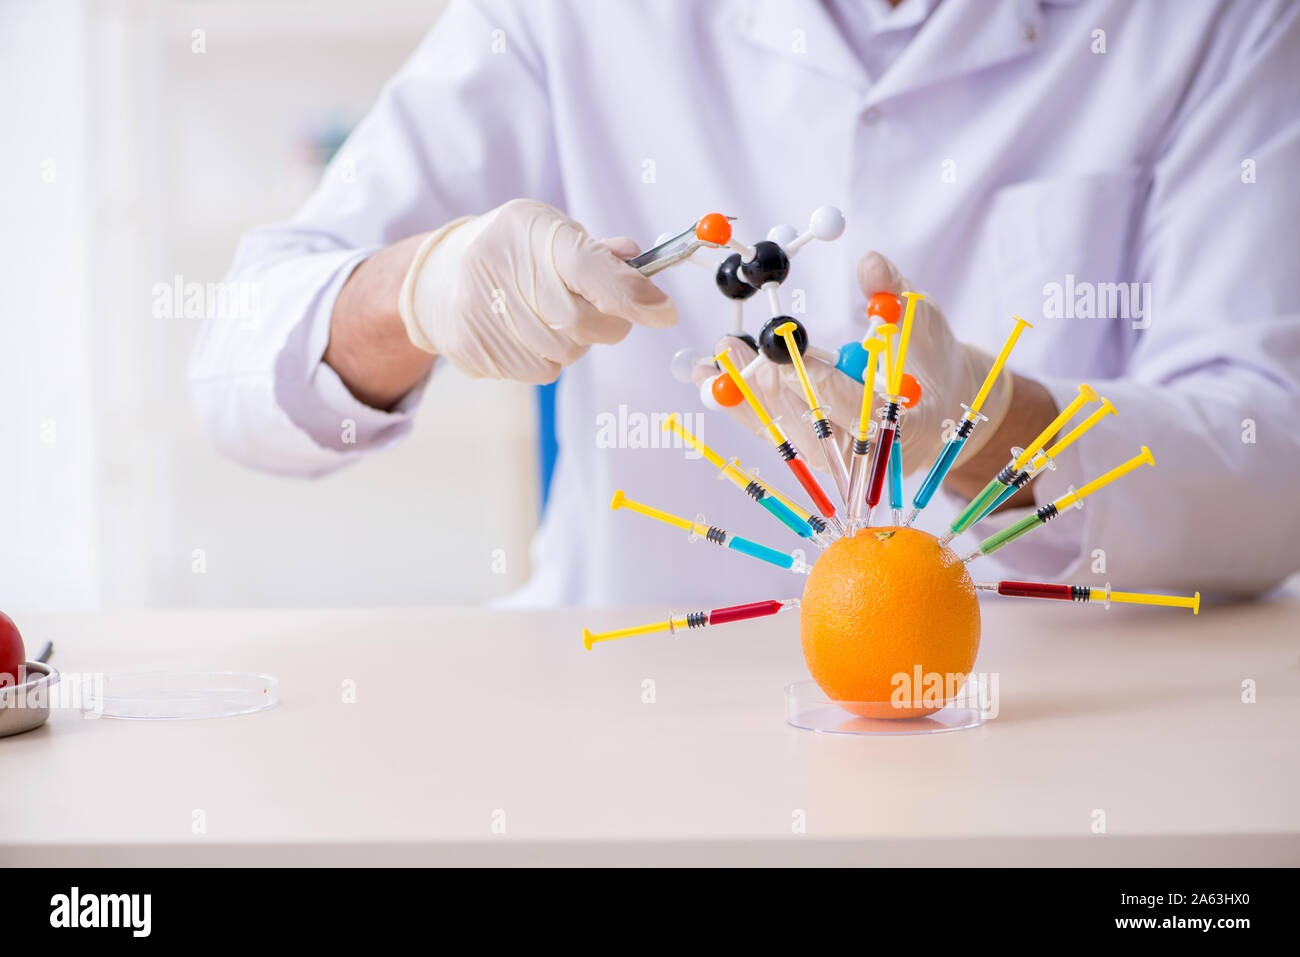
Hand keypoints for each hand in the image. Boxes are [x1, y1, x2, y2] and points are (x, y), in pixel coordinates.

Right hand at [398, 199, 676, 382]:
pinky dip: (546, 358)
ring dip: (573, 342)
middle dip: (608, 324)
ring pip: (565, 354)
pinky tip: (524, 333)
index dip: (635, 295)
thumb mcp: (549, 231)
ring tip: (546, 315)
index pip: (592, 269)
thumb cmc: (512, 250)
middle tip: (602, 312)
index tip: (666, 312)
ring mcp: (480, 314)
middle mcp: (500, 269)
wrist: (435, 276)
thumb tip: (638, 265)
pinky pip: (540, 371)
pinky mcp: (473, 350)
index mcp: (529, 230)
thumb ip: (595, 252)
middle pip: (584, 323)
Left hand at [702, 250, 1012, 476]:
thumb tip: (870, 263)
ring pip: (782, 431)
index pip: (852, 404)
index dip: (817, 379)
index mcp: (906, 426)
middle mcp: (864, 453)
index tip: (783, 350)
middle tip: (732, 346)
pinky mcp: (810, 451)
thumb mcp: (921, 320)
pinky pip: (771, 430)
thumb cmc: (928, 359)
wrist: (937, 404)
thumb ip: (894, 294)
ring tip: (709, 362)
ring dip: (742, 396)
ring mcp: (833, 459)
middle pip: (806, 423)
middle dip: (766, 384)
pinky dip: (740, 405)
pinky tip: (709, 379)